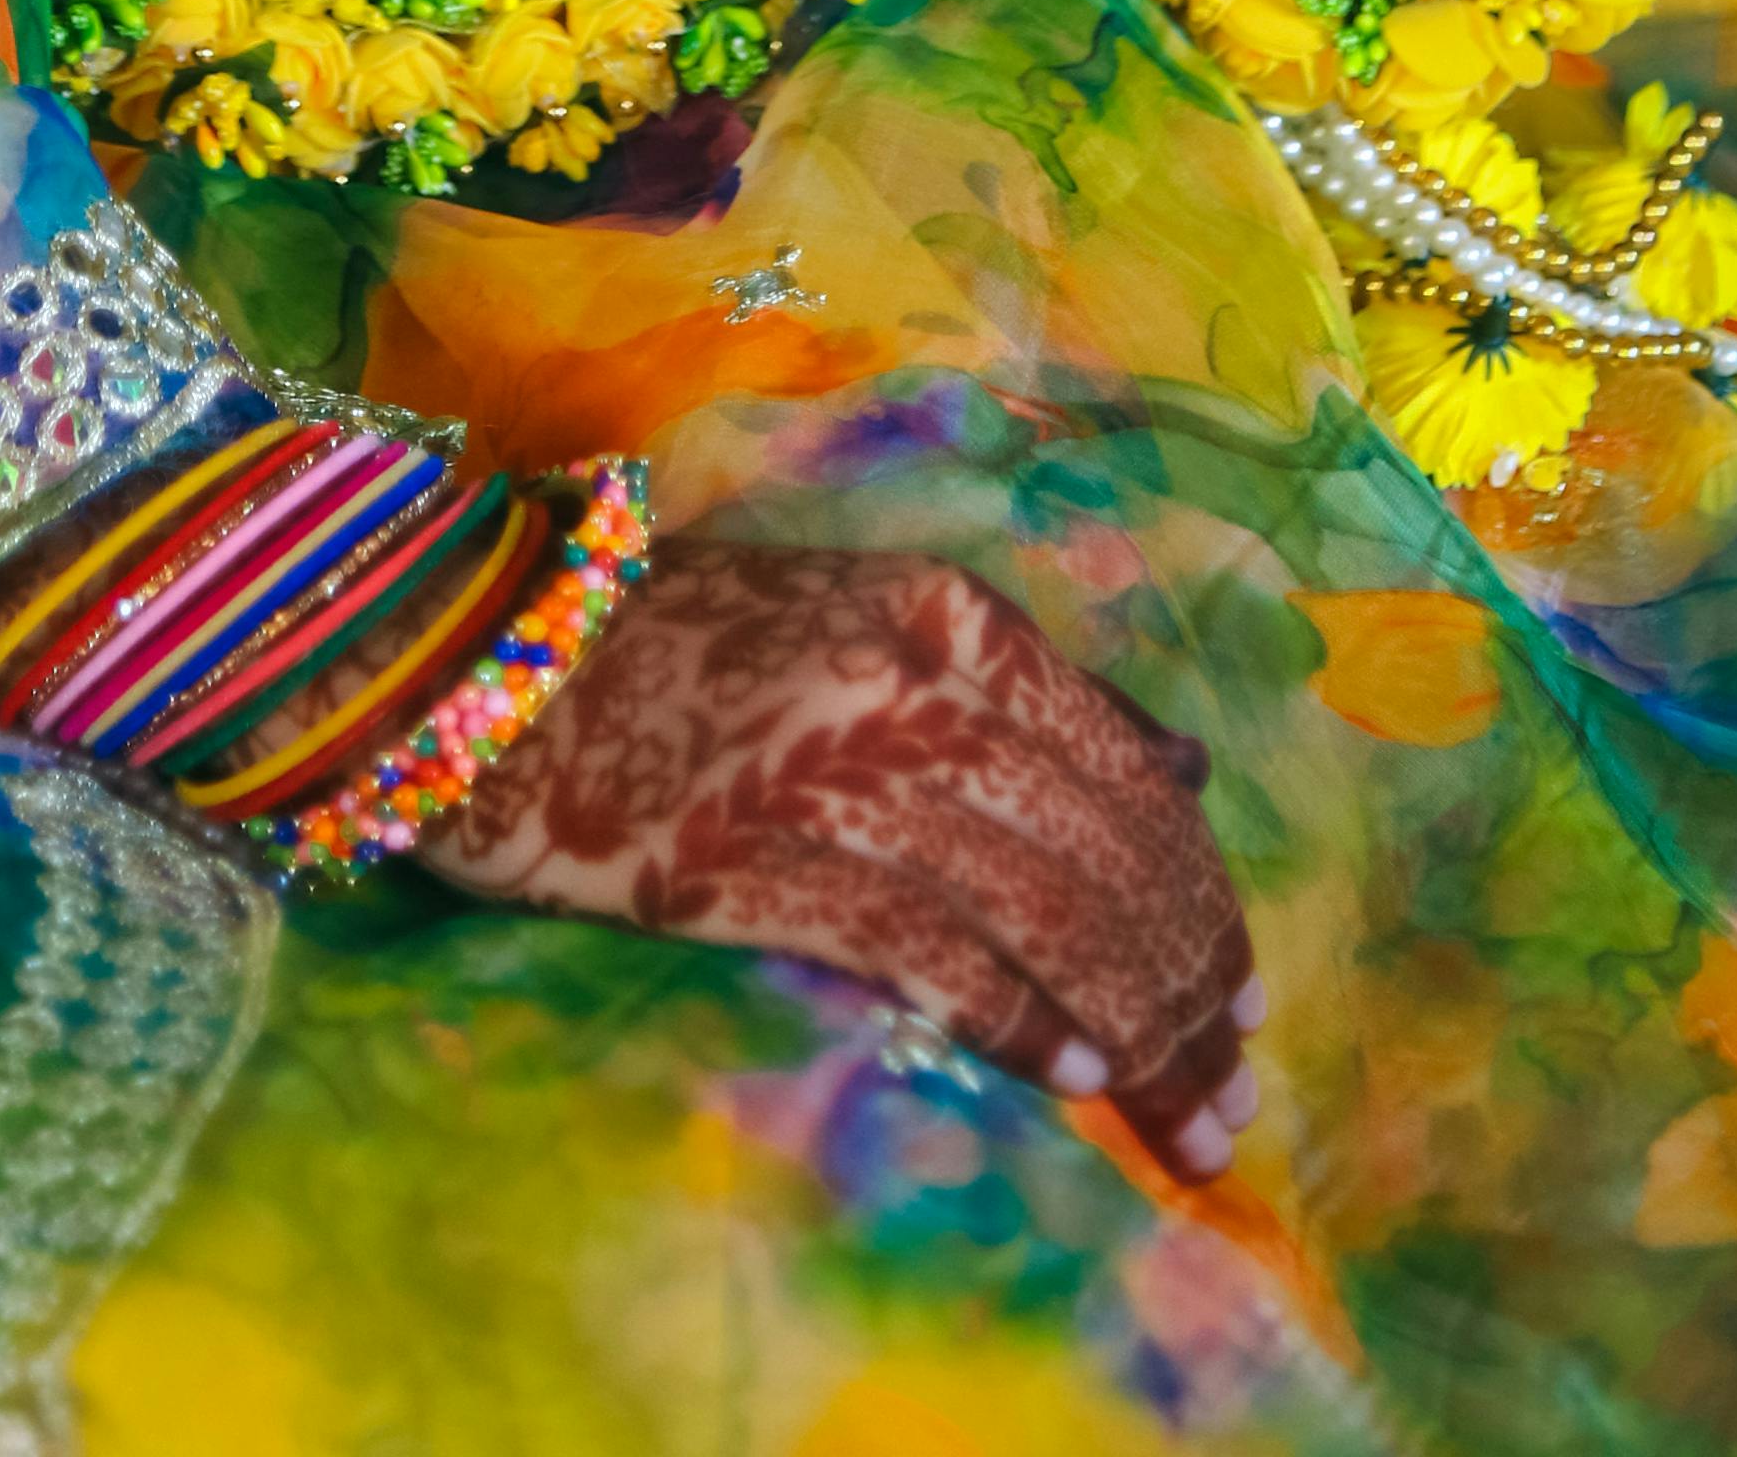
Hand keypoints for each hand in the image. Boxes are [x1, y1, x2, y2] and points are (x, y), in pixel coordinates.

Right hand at [419, 546, 1262, 1172]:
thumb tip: (1181, 770)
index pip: (1125, 772)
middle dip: (1187, 987)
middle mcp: (908, 682)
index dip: (1200, 894)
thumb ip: (1023, 691)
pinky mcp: (759, 862)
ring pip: (1040, 912)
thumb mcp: (871, 626)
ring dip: (1135, 1028)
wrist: (493, 666)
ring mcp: (832, 773)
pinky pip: (931, 952)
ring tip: (1181, 1121)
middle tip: (1229, 1092)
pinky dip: (1020, 1020)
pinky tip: (1076, 1077)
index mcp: (945, 616)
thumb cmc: (687, 649)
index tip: (1243, 992)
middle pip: (1099, 854)